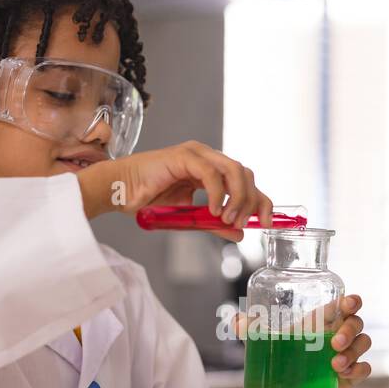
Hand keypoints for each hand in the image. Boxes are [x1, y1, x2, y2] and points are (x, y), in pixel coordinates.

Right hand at [76, 141, 271, 240]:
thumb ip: (215, 223)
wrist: (120, 191)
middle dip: (251, 201)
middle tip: (242, 224)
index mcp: (211, 169)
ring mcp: (196, 154)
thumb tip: (240, 233)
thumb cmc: (149, 199)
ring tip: (227, 218)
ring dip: (237, 198)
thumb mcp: (190, 217)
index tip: (267, 222)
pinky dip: (218, 193)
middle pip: (245, 174)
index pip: (246, 181)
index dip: (261, 200)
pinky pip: (211, 173)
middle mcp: (207, 158)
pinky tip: (213, 210)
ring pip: (234, 170)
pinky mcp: (184, 156)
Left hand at [242, 294, 371, 387]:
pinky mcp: (348, 377)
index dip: (351, 301)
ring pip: (363, 344)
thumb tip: (235, 322)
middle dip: (350, 330)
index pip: (344, 304)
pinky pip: (364, 369)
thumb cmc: (276, 360)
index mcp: (321, 321)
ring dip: (353, 351)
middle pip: (356, 323)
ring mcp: (345, 355)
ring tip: (334, 365)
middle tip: (334, 343)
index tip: (347, 303)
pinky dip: (359, 369)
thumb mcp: (260, 343)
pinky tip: (345, 374)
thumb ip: (248, 329)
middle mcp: (337, 335)